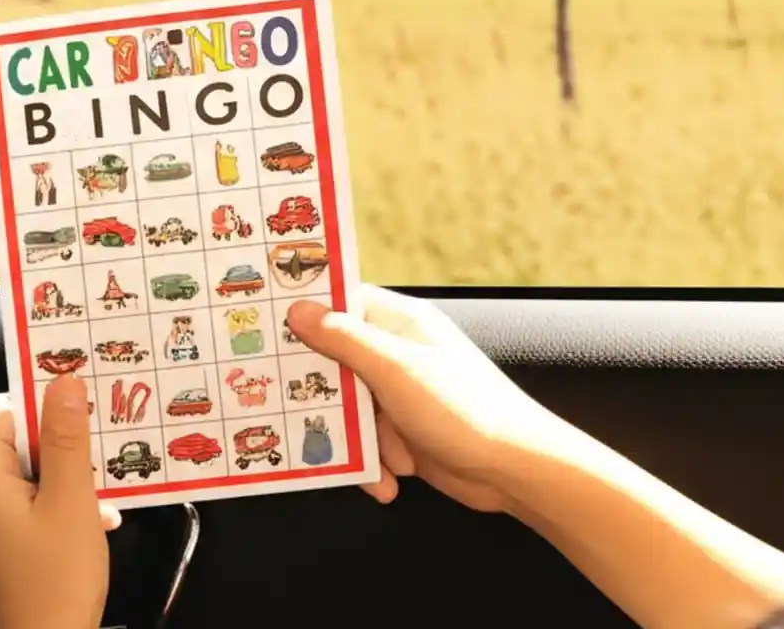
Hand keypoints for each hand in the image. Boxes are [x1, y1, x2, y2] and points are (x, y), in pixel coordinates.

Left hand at [0, 375, 120, 628]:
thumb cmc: (56, 580)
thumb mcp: (72, 501)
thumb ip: (66, 436)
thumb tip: (63, 380)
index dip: (41, 405)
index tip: (81, 416)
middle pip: (7, 441)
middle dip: (56, 447)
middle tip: (97, 463)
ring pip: (15, 474)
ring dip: (59, 478)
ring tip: (98, 501)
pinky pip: (12, 503)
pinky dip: (46, 504)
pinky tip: (84, 523)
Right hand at [286, 285, 565, 512]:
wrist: (515, 471)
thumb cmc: (465, 409)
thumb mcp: (394, 369)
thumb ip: (343, 339)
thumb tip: (299, 309)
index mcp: (399, 323)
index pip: (340, 302)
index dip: (305, 312)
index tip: (267, 324)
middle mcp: (397, 354)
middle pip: (334, 362)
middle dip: (323, 394)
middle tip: (296, 407)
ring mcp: (400, 395)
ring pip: (346, 410)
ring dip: (356, 440)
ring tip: (382, 457)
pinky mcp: (404, 432)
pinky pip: (366, 443)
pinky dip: (373, 464)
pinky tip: (391, 480)